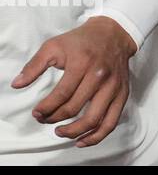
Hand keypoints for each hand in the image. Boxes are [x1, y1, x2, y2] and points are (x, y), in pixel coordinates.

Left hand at [10, 16, 135, 146]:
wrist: (113, 34)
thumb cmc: (81, 41)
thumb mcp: (54, 45)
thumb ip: (34, 66)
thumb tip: (18, 84)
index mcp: (83, 64)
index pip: (62, 94)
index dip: (46, 108)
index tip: (37, 112)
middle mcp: (100, 77)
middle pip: (75, 107)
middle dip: (55, 118)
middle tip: (45, 119)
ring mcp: (113, 87)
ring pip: (94, 118)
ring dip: (74, 131)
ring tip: (60, 132)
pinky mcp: (122, 93)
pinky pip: (111, 121)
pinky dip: (97, 135)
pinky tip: (82, 140)